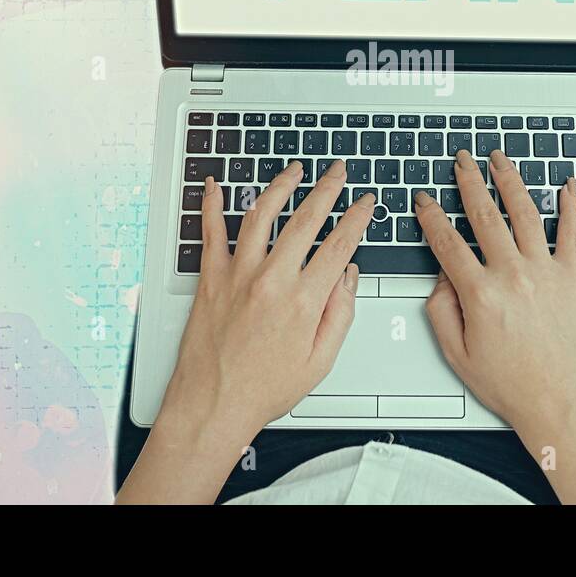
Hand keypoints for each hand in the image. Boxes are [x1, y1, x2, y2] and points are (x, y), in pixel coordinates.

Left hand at [163, 159, 373, 439]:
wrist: (212, 406)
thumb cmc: (262, 390)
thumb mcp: (319, 362)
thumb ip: (340, 314)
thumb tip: (348, 277)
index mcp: (303, 301)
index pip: (339, 245)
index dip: (357, 218)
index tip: (365, 203)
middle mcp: (270, 281)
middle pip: (306, 220)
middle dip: (327, 189)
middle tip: (337, 171)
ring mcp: (237, 275)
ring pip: (261, 215)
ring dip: (281, 186)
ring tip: (294, 170)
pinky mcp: (211, 279)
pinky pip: (210, 232)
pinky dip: (211, 205)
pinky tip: (215, 186)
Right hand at [413, 148, 575, 502]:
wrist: (562, 402)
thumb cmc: (514, 385)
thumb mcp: (457, 354)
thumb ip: (441, 312)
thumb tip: (441, 280)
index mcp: (480, 294)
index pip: (447, 242)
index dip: (430, 216)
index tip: (424, 199)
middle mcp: (513, 275)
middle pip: (485, 215)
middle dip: (469, 181)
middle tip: (461, 160)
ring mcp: (546, 271)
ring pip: (525, 213)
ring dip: (510, 181)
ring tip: (499, 160)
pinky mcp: (573, 277)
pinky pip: (573, 232)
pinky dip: (571, 206)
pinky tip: (567, 186)